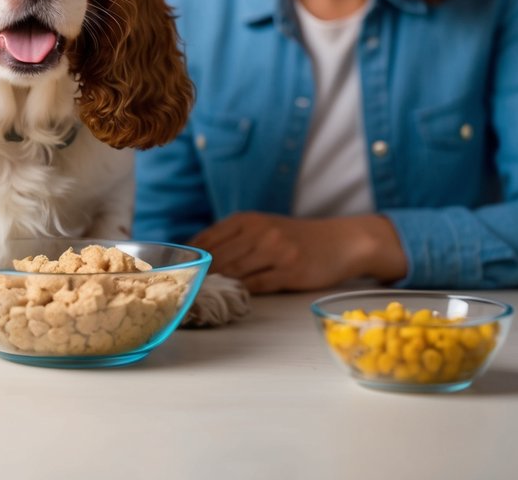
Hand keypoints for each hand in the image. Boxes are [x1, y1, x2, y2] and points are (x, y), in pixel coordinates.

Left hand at [189, 212, 406, 292]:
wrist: (340, 241)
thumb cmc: (296, 237)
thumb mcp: (263, 226)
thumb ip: (234, 237)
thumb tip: (198, 254)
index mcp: (248, 219)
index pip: (209, 238)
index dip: (191, 256)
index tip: (177, 270)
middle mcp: (260, 232)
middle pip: (219, 257)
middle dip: (200, 274)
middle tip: (184, 289)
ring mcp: (276, 251)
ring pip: (235, 271)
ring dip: (217, 285)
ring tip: (201, 297)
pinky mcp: (290, 271)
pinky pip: (257, 284)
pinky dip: (240, 292)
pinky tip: (231, 297)